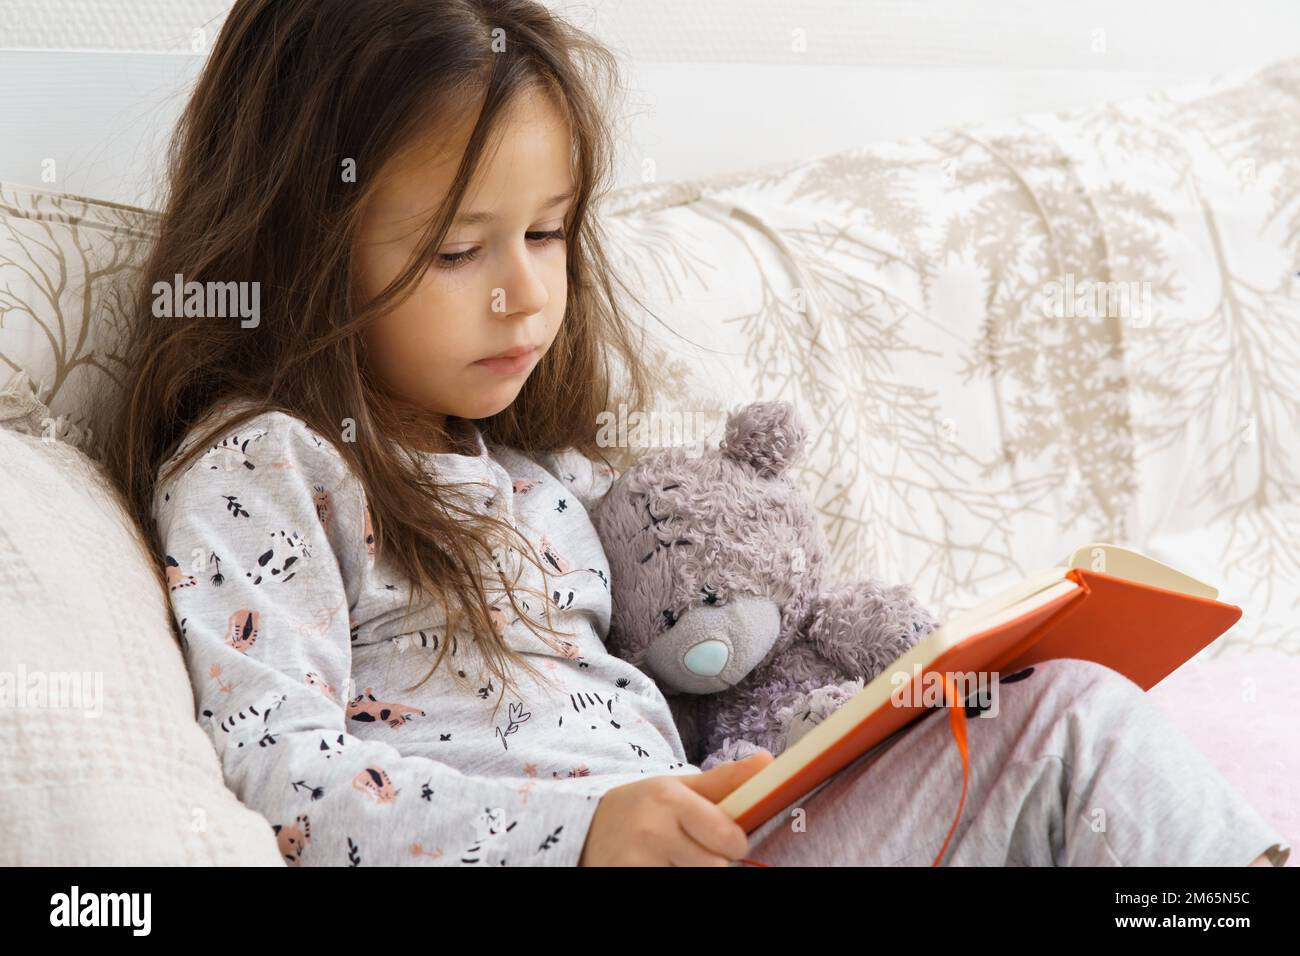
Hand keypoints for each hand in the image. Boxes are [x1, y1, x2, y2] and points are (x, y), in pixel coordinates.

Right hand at [578, 750, 774, 865]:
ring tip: (673, 860)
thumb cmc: (641, 808)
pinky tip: (659, 868)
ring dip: (691, 874)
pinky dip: (671, 878)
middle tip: (693, 850)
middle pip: (716, 866)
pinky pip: (671, 889)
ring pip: (696, 880)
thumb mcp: (677, 787)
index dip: (733, 843)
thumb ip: (725, 781)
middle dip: (712, 861)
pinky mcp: (627, 881)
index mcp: (670, 800)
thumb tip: (769, 763)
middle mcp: (653, 832)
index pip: (728, 837)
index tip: (725, 840)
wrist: (583, 831)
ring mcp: (638, 863)